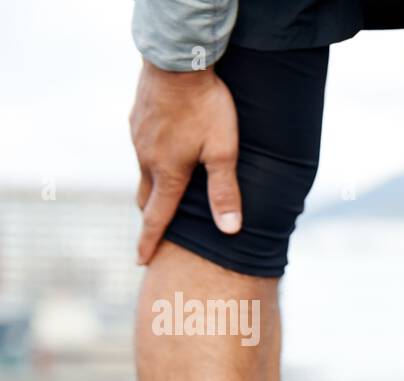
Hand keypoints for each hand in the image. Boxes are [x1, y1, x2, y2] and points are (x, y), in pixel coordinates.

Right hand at [129, 59, 240, 263]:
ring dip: (153, 186)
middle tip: (156, 231)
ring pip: (144, 171)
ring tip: (166, 193)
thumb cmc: (205, 107)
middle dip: (152, 216)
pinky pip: (143, 148)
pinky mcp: (137, 119)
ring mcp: (138, 137)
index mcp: (167, 174)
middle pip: (146, 197)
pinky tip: (165, 151)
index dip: (150, 242)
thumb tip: (230, 230)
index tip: (141, 260)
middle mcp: (147, 159)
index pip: (157, 217)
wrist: (177, 60)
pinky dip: (152, 160)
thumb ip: (225, 191)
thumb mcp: (223, 152)